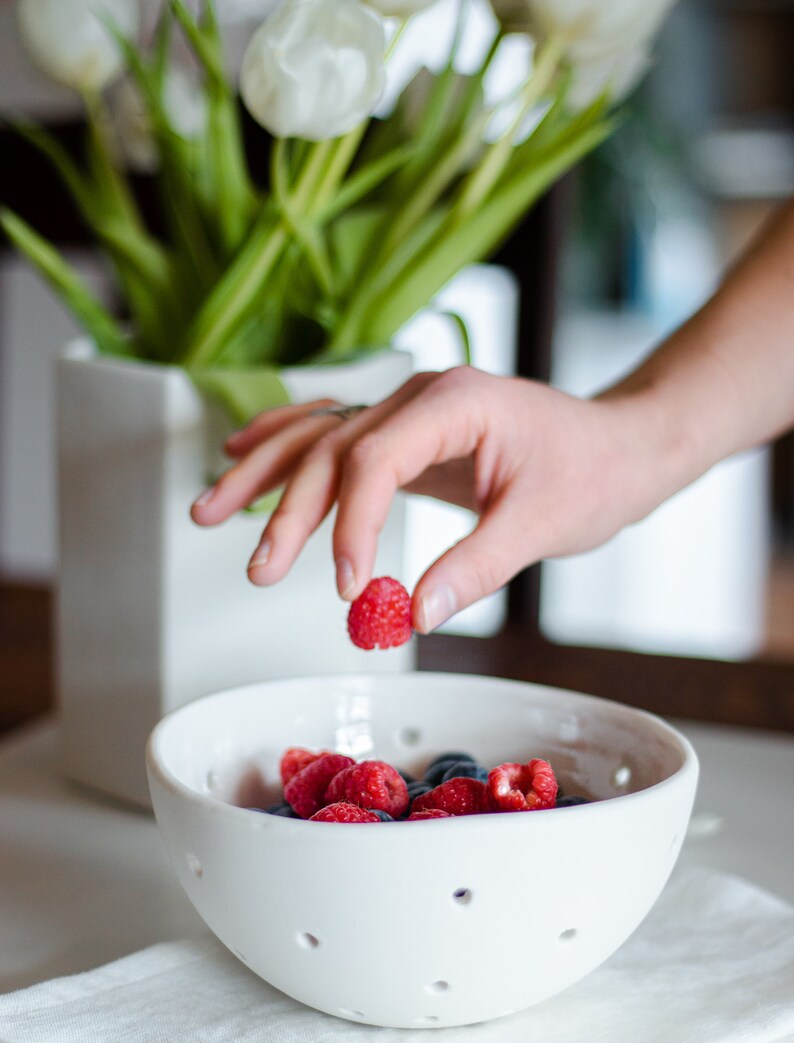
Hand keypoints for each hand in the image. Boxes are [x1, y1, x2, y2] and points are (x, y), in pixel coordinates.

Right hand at [191, 365, 654, 631]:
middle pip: (333, 446)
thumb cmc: (592, 475)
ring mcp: (409, 406)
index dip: (352, 524)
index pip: (376, 458)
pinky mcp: (407, 429)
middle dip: (289, 510)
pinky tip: (241, 455)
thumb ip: (475, 568)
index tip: (350, 587)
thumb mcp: (542, 525)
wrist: (619, 446)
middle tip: (257, 571)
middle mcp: (422, 394)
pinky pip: (334, 432)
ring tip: (206, 512)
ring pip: (318, 433)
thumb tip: (409, 614)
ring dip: (263, 474)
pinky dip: (287, 446)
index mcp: (456, 402)